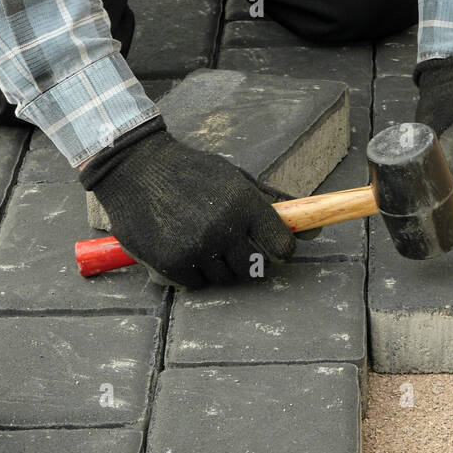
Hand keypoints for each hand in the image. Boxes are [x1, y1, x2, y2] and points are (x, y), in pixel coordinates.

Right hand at [78, 116, 296, 288]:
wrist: (138, 168)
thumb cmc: (192, 172)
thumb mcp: (236, 178)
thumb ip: (274, 204)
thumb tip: (315, 230)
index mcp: (244, 204)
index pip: (283, 245)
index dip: (282, 248)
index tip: (274, 247)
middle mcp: (224, 227)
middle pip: (254, 266)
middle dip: (246, 257)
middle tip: (229, 240)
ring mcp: (198, 247)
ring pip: (226, 278)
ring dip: (218, 265)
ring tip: (202, 238)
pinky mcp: (172, 263)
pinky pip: (197, 284)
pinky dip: (193, 273)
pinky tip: (183, 248)